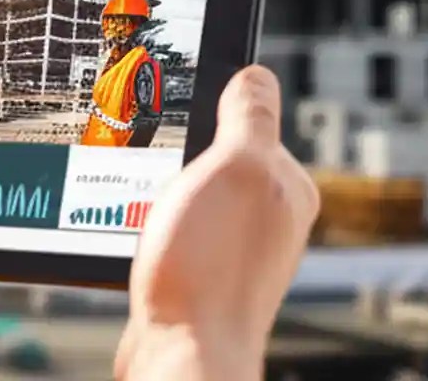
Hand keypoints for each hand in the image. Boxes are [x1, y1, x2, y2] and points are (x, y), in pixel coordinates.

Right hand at [115, 66, 319, 380]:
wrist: (180, 353)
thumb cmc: (210, 267)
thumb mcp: (234, 168)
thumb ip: (250, 117)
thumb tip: (254, 74)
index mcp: (286, 187)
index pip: (250, 121)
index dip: (208, 114)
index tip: (174, 120)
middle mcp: (267, 219)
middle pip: (211, 157)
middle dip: (176, 156)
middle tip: (156, 170)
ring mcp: (233, 250)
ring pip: (185, 194)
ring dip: (158, 194)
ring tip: (149, 212)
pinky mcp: (199, 276)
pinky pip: (170, 230)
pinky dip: (149, 226)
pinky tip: (140, 239)